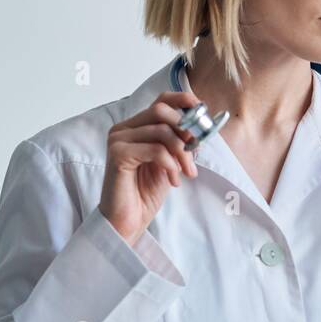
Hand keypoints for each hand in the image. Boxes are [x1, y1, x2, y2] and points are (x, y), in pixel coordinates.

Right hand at [99, 91, 201, 244]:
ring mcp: (118, 140)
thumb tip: (201, 128)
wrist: (128, 220)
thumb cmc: (145, 192)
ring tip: (186, 172)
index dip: (183, 101)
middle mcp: (123, 129)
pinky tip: (173, 179)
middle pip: (161, 111)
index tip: (203, 111)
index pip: (160, 101)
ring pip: (161, 131)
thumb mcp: (170, 162)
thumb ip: (180, 142)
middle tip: (195, 151)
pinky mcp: (117, 154)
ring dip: (181, 153)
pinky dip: (170, 163)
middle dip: (185, 130)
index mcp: (135, 127)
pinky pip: (155, 149)